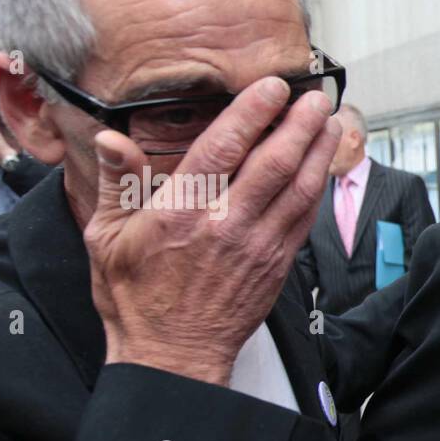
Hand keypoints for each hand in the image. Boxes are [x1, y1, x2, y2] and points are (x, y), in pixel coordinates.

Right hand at [86, 76, 340, 385]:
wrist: (174, 354)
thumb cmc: (138, 298)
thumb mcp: (107, 237)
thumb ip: (118, 184)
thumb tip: (115, 140)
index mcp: (183, 212)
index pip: (225, 149)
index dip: (252, 112)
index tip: (271, 86)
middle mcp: (227, 225)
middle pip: (276, 162)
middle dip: (301, 124)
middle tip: (317, 96)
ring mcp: (259, 246)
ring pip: (300, 188)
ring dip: (319, 151)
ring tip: (332, 122)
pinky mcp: (277, 265)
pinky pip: (304, 218)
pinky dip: (317, 188)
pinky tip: (323, 167)